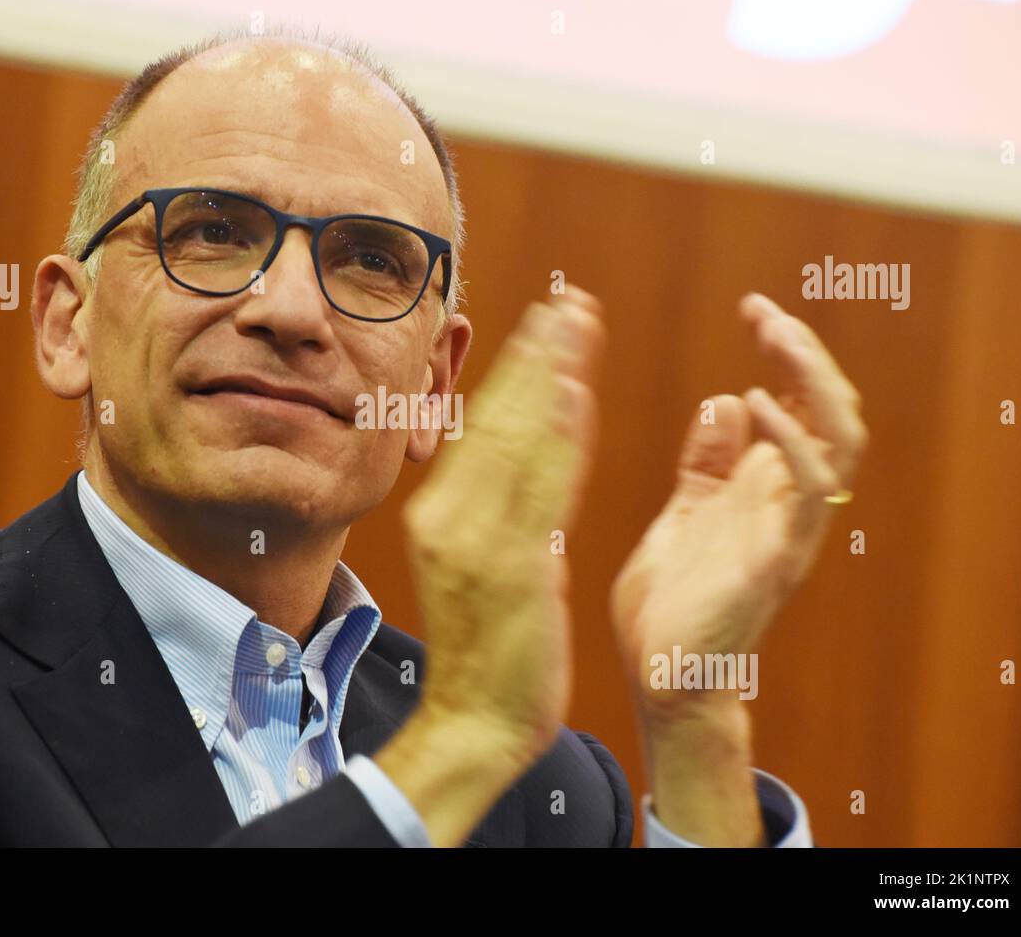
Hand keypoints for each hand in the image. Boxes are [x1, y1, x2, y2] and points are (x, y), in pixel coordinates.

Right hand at [403, 285, 603, 754]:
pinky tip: (577, 393)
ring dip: (552, 376)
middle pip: (499, 420)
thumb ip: (498, 512)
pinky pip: (540, 490)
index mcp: (441, 515)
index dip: (518, 372)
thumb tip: (525, 462)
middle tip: (570, 300)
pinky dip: (558, 438)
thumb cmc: (485, 648)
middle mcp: (451, 518)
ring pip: (518, 441)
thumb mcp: (478, 567)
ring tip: (578, 323)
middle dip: (537, 356)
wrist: (475, 721)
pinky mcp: (511, 568)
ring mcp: (477, 542)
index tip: (546, 323)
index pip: (483, 428)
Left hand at [612, 292, 867, 708]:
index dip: (790, 353)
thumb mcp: (687, 511)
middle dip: (808, 354)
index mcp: (765, 488)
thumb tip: (726, 400)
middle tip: (767, 314)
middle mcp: (789, 503)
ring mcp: (789, 530)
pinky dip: (792, 440)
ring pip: (840, 440)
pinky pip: (808, 492)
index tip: (754, 308)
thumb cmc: (671, 601)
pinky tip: (757, 401)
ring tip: (775, 336)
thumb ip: (710, 462)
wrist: (660, 676)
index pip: (804, 404)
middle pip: (835, 411)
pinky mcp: (775, 560)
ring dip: (814, 381)